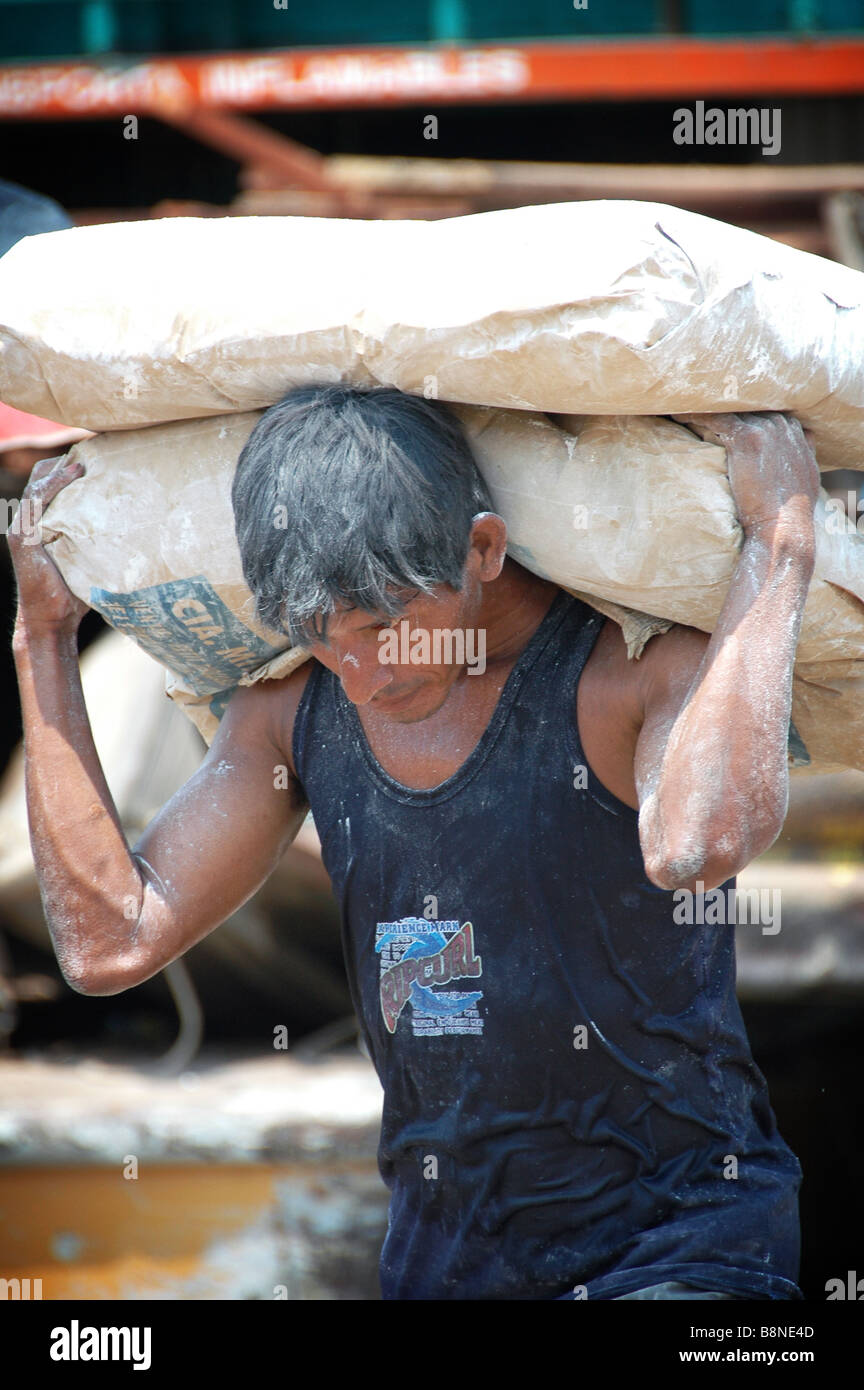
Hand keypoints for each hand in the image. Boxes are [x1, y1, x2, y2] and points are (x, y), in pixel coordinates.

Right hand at [6, 453, 89, 636]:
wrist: (53, 620)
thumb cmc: (74, 593)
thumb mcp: (90, 558)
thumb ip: (102, 539)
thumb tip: (143, 529)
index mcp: (42, 521)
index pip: (50, 480)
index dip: (69, 464)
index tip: (99, 452)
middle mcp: (29, 519)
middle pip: (43, 475)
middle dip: (67, 460)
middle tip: (99, 450)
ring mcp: (22, 526)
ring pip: (39, 484)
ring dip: (62, 467)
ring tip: (87, 458)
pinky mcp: (23, 537)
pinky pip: (37, 501)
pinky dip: (54, 484)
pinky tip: (74, 473)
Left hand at [672, 411, 819, 537]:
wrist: (784, 528)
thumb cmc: (790, 512)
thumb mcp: (806, 476)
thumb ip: (803, 454)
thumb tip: (804, 443)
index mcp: (794, 433)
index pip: (763, 411)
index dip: (741, 413)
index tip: (721, 413)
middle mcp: (781, 425)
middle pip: (745, 407)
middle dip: (721, 406)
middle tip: (694, 404)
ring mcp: (765, 430)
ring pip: (728, 410)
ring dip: (703, 408)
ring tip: (680, 405)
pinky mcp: (747, 439)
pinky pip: (714, 418)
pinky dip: (694, 414)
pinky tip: (676, 413)